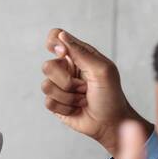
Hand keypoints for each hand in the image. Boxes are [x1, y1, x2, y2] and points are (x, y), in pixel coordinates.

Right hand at [41, 28, 148, 152]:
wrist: (110, 123)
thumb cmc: (111, 95)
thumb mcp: (101, 70)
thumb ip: (81, 52)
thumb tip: (62, 35)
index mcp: (78, 55)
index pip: (56, 37)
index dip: (54, 44)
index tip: (63, 55)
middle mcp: (66, 69)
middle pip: (47, 66)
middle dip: (66, 80)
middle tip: (84, 87)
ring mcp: (59, 86)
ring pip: (46, 86)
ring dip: (68, 96)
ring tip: (83, 99)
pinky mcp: (55, 103)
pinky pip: (48, 102)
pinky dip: (65, 107)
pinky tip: (76, 108)